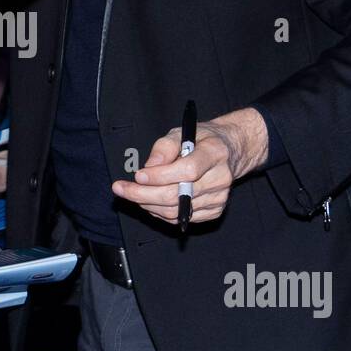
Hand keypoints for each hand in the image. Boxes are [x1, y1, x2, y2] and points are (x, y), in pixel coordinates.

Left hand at [112, 107, 268, 225]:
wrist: (229, 151)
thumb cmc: (202, 140)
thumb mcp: (182, 132)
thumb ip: (164, 146)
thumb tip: (149, 167)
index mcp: (215, 153)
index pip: (187, 170)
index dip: (159, 176)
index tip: (137, 175)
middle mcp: (220, 178)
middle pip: (178, 195)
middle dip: (143, 194)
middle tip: (121, 189)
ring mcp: (219, 198)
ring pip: (176, 211)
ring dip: (148, 204)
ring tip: (132, 194)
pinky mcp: (214, 211)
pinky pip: (180, 218)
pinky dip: (159, 212)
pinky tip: (149, 201)